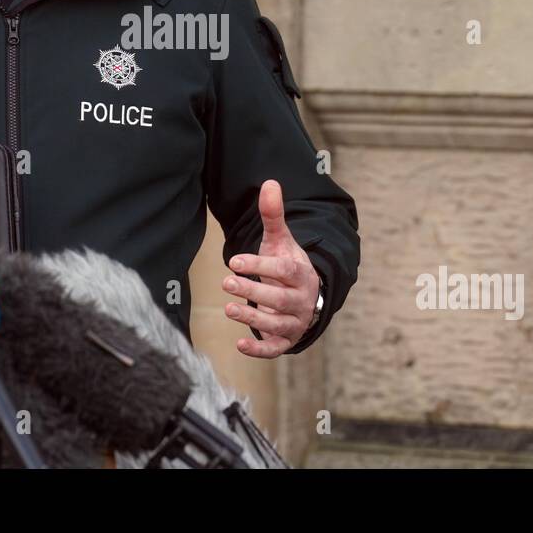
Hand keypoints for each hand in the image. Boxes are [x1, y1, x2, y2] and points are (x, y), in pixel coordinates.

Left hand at [222, 179, 320, 358]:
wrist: (306, 296)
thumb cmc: (287, 265)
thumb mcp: (281, 241)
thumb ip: (274, 216)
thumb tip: (269, 182)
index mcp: (301, 274)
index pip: (282, 271)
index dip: (259, 266)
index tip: (234, 261)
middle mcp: (301, 300)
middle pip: (278, 298)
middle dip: (252, 291)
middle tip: (226, 282)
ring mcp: (294, 322)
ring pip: (275, 324)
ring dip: (252, 319)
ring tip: (228, 309)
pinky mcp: (285, 340)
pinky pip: (274, 348)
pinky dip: (259, 350)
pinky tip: (239, 344)